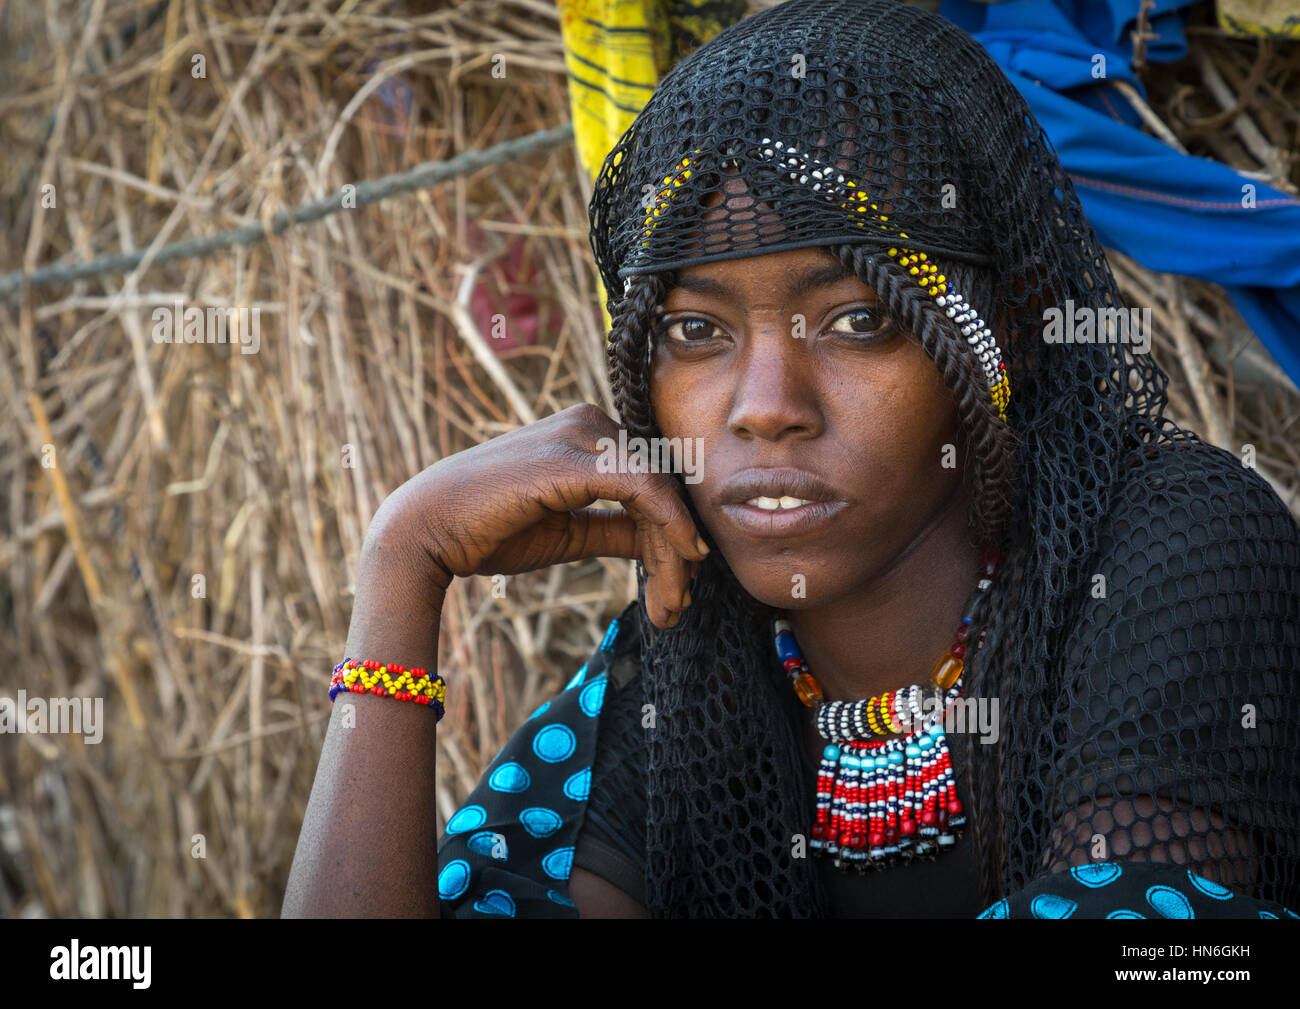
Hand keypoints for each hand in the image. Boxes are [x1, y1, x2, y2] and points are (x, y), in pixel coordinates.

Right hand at [376, 403, 708, 628]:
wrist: (427, 531)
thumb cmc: (490, 530)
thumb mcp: (570, 532)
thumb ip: (618, 529)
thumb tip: (667, 544)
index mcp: (588, 432)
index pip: (653, 477)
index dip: (674, 530)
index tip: (681, 584)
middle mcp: (590, 420)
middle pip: (663, 483)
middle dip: (677, 546)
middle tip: (681, 603)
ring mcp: (582, 432)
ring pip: (659, 489)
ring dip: (674, 550)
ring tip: (674, 603)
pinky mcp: (574, 457)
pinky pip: (644, 488)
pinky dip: (669, 526)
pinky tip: (680, 560)